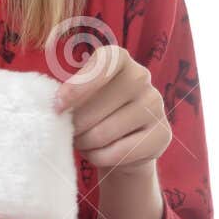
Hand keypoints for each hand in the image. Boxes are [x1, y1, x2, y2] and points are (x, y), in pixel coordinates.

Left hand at [52, 41, 170, 175]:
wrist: (126, 143)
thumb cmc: (95, 113)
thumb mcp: (82, 96)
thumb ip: (70, 93)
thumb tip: (56, 106)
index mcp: (120, 60)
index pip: (104, 63)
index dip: (78, 85)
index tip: (58, 106)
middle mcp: (141, 77)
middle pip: (96, 106)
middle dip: (74, 126)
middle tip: (70, 132)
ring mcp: (155, 105)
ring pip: (103, 133)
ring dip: (84, 143)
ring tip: (83, 142)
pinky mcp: (162, 134)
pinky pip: (117, 153)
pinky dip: (98, 157)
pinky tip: (97, 153)